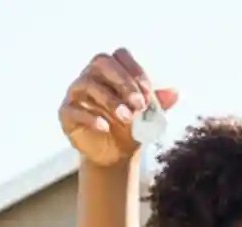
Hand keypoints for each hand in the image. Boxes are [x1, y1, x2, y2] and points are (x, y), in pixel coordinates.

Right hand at [58, 48, 178, 167]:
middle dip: (122, 81)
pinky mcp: (66, 113)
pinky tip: (106, 127)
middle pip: (101, 62)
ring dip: (110, 100)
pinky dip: (91, 117)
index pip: (120, 56)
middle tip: (140, 104)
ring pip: (87, 84)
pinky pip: (73, 109)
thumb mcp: (150, 116)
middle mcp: (91, 76)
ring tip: (128, 118)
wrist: (116, 155)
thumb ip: (160, 103)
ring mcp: (75, 93)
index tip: (150, 95)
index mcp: (111, 70)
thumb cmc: (132, 128)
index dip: (136, 72)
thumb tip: (175, 92)